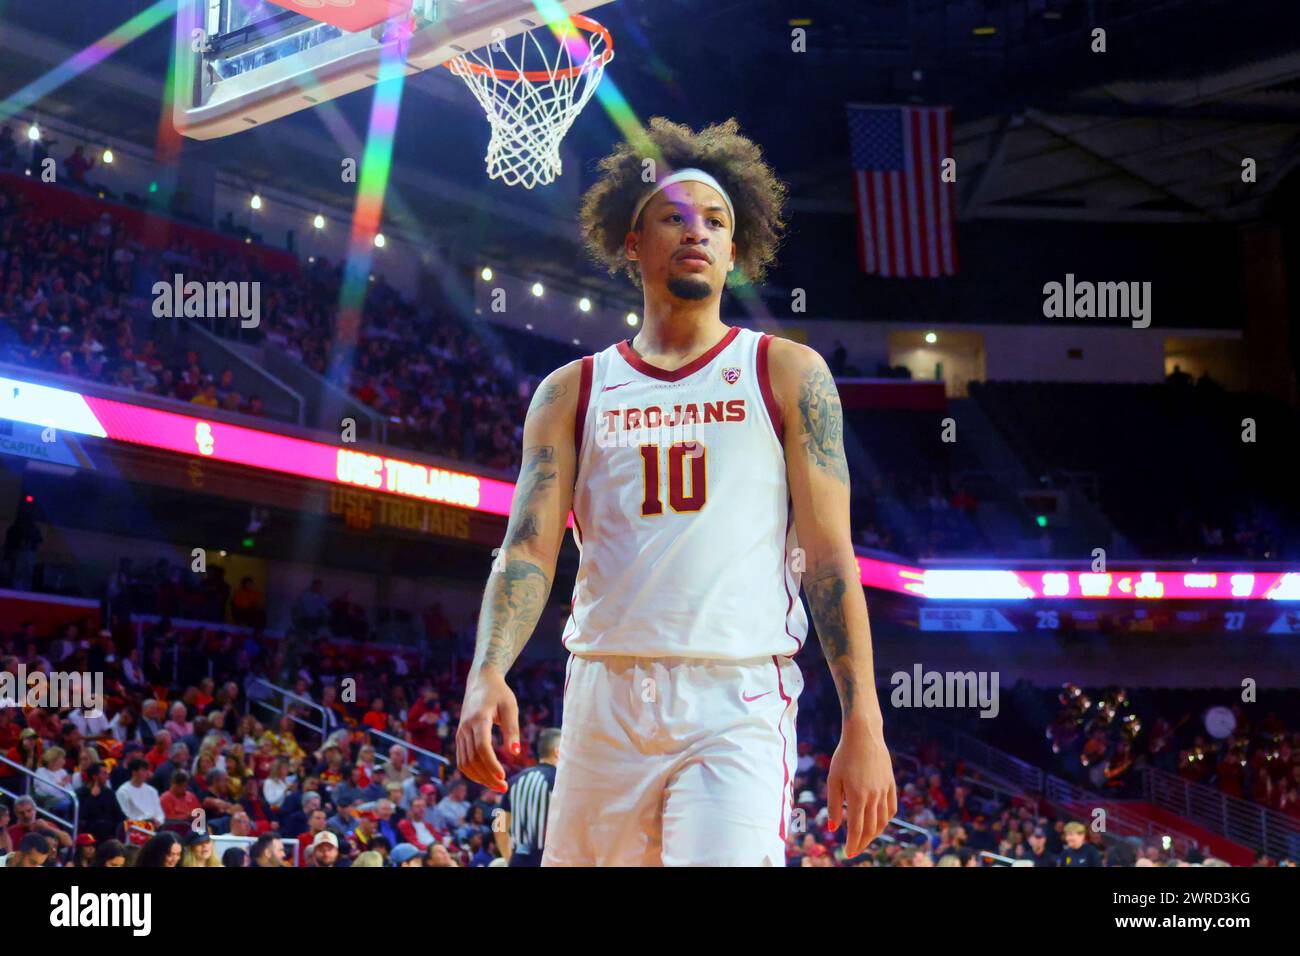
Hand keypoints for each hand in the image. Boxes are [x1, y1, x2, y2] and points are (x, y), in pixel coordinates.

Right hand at [455, 667, 518, 792]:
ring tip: (498, 786)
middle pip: (473, 759)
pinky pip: (462, 760)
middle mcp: (466, 728)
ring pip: (465, 763)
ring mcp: (460, 733)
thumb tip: (515, 753)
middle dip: (488, 776)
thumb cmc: (499, 694)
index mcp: (479, 718)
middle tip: (504, 788)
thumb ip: (512, 729)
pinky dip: (472, 773)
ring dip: (480, 778)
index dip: (491, 764)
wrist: (480, 682)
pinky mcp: (460, 737)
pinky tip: (486, 779)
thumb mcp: (510, 707)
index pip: (482, 747)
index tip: (503, 776)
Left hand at [827, 721, 896, 856]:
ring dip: (874, 833)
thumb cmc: (844, 756)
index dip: (853, 844)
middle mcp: (874, 796)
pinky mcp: (891, 784)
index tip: (848, 854)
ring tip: (865, 838)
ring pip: (883, 821)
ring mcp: (884, 791)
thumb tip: (833, 828)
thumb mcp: (833, 780)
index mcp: (857, 796)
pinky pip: (891, 808)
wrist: (864, 735)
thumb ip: (834, 805)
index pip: (856, 829)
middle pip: (871, 829)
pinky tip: (879, 822)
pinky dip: (885, 819)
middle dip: (863, 843)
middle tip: (855, 850)